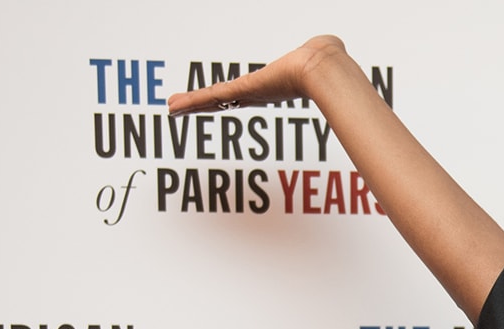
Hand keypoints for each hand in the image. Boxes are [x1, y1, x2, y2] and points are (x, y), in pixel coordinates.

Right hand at [167, 35, 348, 114]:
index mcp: (271, 84)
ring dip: (192, 104)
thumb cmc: (325, 60)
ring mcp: (250, 94)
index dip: (227, 95)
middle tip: (182, 109)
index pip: (241, 91)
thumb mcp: (318, 53)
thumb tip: (332, 45)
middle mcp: (258, 92)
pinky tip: (174, 107)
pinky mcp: (243, 91)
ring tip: (172, 108)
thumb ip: (320, 49)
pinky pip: (212, 97)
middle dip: (202, 104)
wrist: (321, 68)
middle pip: (223, 100)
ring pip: (214, 100)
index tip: (216, 100)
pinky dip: (192, 102)